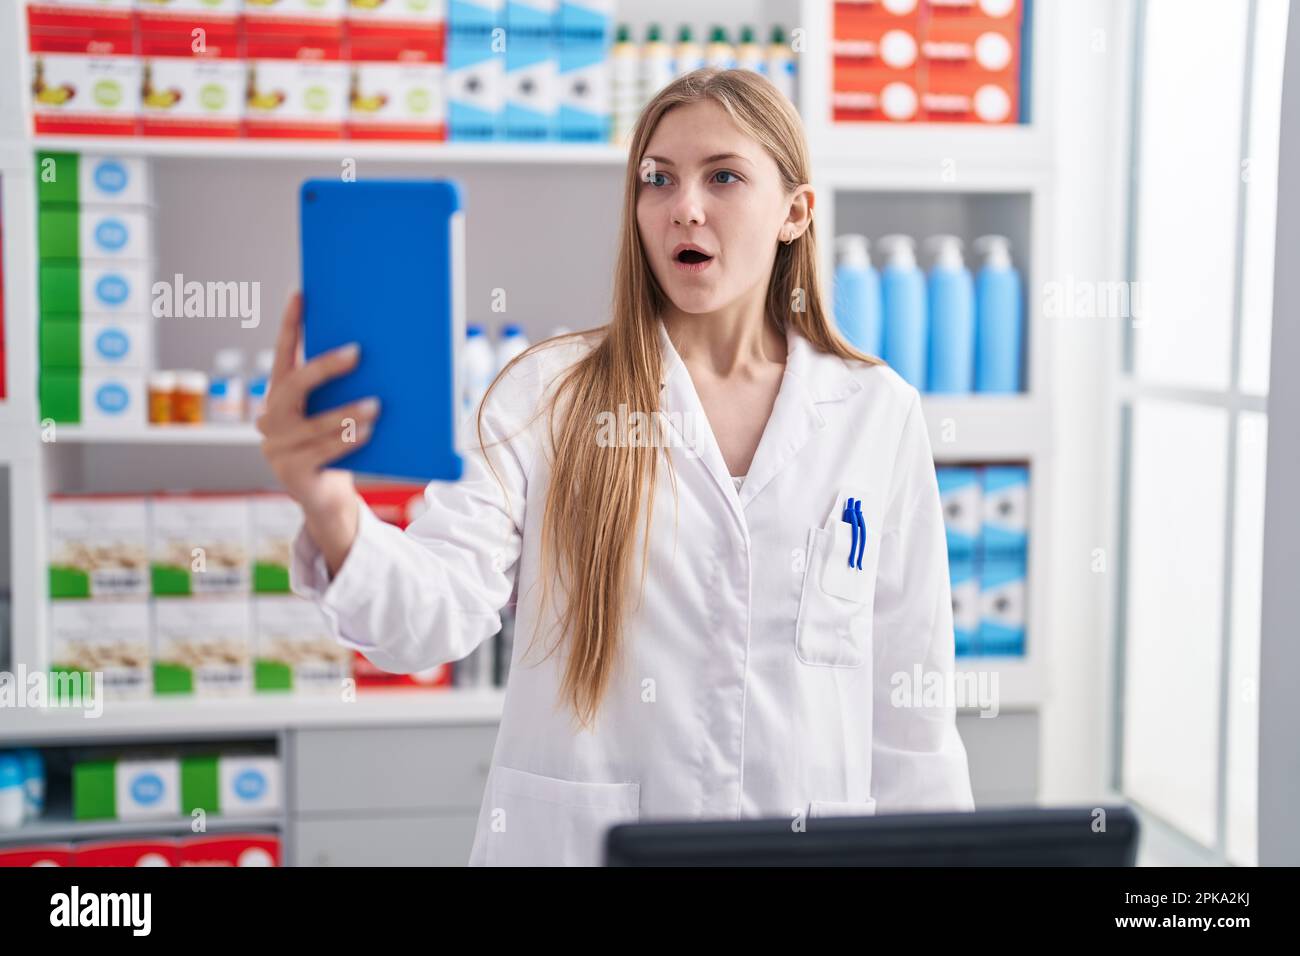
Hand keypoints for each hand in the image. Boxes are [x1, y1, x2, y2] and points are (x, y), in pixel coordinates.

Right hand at [257, 293, 379, 570]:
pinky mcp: (291, 474)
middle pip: (292, 386)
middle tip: (357, 352)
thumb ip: (341, 390)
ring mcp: (276, 448)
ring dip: (347, 412)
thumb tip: (372, 351)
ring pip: (312, 424)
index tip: (301, 293)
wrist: (329, 501)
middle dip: (324, 367)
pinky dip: (347, 440)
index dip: (290, 325)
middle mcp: (270, 420)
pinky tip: (368, 432)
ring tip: (376, 405)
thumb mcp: (335, 415)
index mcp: (280, 398)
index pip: (283, 355)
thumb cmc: (338, 448)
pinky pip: (322, 452)